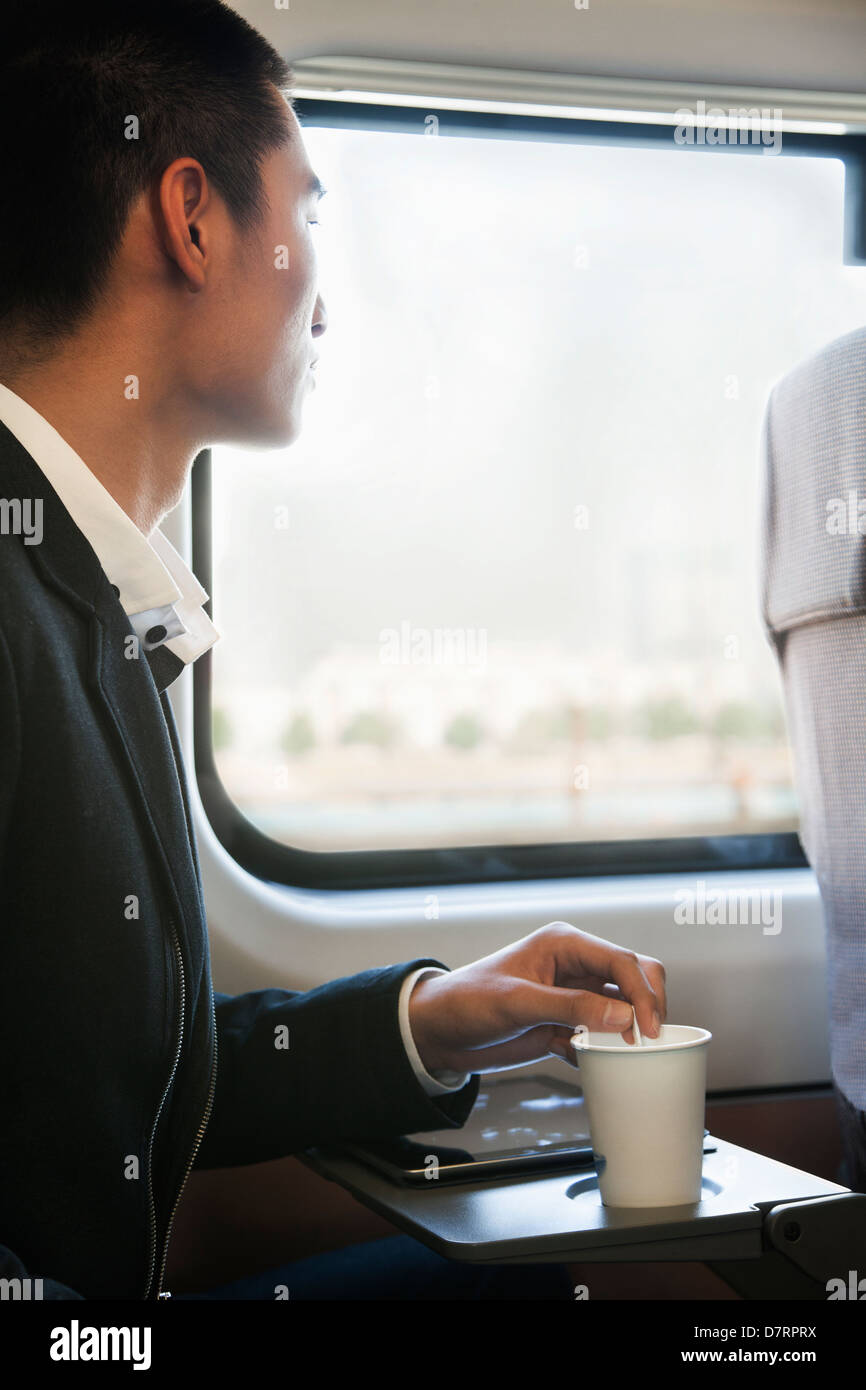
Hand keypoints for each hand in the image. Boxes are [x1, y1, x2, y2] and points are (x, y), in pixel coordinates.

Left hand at [407, 921, 665, 1075]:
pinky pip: (603, 1036)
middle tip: (650, 1041)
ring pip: (624, 1008)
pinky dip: (604, 1051)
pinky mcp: (568, 1024)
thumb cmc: (467, 1001)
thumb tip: (623, 1016)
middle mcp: (576, 966)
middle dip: (648, 1006)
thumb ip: (570, 1007)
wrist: (440, 1032)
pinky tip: (586, 1061)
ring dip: (628, 1031)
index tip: (649, 1029)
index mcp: (565, 944)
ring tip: (622, 1054)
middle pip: (635, 977)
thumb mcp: (517, 1003)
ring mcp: (574, 996)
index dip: (643, 993)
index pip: (622, 961)